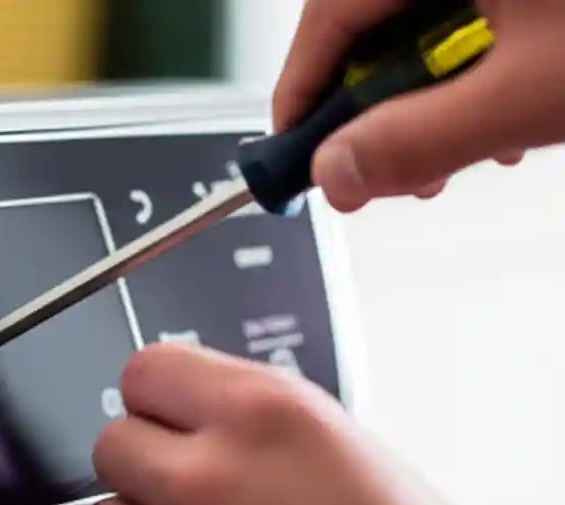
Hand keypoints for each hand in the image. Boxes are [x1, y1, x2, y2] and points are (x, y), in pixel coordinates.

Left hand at [87, 343, 564, 504]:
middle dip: (149, 467)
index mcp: (263, 418)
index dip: (160, 400)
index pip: (146, 372)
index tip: (164, 416)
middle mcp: (205, 481)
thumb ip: (261, 425)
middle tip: (196, 499)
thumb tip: (205, 413)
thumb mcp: (353, 454)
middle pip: (114, 444)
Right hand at [275, 0, 564, 210]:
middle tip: (374, 166)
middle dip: (370, 106)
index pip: (329, 14)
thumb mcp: (528, 94)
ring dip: (423, 102)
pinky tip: (499, 114)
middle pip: (369, 27)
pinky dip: (468, 78)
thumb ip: (424, 136)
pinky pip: (467, 23)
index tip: (293, 153)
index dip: (301, 90)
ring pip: (419, 30)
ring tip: (452, 151)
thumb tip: (337, 171)